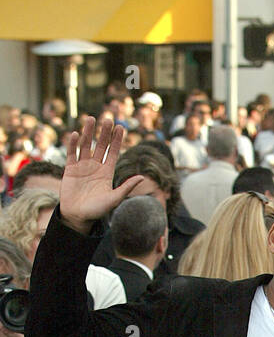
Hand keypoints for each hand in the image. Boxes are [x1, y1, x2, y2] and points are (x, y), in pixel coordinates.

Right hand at [59, 117, 144, 233]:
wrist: (78, 217)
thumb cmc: (97, 211)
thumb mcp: (114, 199)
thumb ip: (126, 187)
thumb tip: (141, 177)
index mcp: (107, 173)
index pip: (113, 152)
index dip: (116, 140)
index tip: (120, 127)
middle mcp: (95, 167)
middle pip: (100, 146)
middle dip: (104, 133)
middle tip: (108, 119)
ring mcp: (82, 166)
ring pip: (85, 145)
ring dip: (88, 133)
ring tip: (91, 119)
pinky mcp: (70, 169)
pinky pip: (72, 154)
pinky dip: (73, 144)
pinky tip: (75, 134)